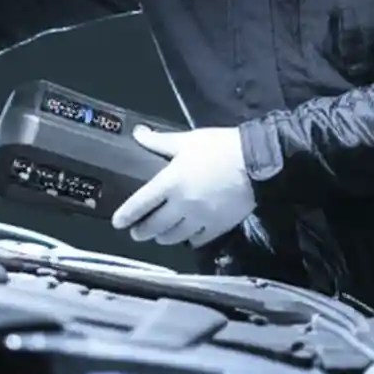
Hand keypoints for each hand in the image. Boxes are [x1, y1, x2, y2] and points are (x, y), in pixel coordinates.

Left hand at [111, 125, 256, 247]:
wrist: (256, 162)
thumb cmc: (219, 148)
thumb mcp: (187, 140)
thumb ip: (160, 141)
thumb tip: (138, 133)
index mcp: (170, 182)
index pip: (140, 203)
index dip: (126, 215)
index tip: (117, 223)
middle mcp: (182, 204)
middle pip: (155, 225)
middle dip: (142, 231)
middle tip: (136, 232)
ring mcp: (200, 218)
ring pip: (175, 236)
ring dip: (162, 237)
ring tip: (158, 236)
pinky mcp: (219, 226)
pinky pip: (198, 239)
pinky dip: (189, 240)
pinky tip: (186, 237)